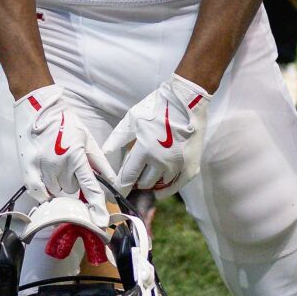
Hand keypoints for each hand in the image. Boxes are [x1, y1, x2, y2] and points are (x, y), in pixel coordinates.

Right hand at [13, 83, 110, 224]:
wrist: (39, 107)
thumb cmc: (65, 121)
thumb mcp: (87, 138)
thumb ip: (99, 161)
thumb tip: (112, 180)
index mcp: (76, 155)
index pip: (90, 186)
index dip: (97, 205)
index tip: (100, 220)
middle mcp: (59, 163)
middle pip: (71, 189)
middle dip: (73, 182)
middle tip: (69, 164)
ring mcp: (42, 166)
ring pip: (56, 191)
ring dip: (58, 184)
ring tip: (56, 164)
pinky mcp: (28, 167)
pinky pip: (37, 191)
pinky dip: (43, 191)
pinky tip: (45, 181)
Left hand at [104, 73, 210, 196]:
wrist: (187, 101)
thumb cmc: (158, 108)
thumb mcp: (133, 119)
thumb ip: (118, 138)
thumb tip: (106, 154)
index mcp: (145, 150)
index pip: (128, 178)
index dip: (120, 188)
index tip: (114, 194)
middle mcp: (161, 162)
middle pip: (143, 183)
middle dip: (136, 181)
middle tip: (135, 174)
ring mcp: (178, 166)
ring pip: (159, 185)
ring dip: (151, 182)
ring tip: (147, 175)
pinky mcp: (191, 168)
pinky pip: (175, 187)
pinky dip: (165, 189)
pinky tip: (158, 190)